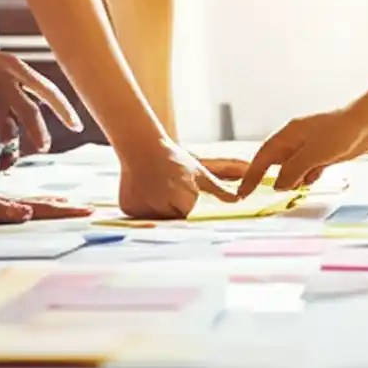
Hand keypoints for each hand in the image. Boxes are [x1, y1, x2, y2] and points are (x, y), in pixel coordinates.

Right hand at [0, 42, 82, 157]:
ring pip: (5, 129)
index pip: (49, 92)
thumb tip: (26, 112)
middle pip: (31, 114)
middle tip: (43, 148)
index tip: (77, 127)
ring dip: (4, 138)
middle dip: (39, 135)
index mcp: (16, 68)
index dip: (65, 111)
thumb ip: (12, 86)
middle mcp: (4, 81)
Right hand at [118, 141, 239, 218]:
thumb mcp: (199, 173)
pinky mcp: (128, 209)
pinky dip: (143, 207)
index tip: (182, 190)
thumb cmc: (174, 160)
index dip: (188, 203)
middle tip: (167, 187)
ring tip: (156, 188)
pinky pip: (140, 216)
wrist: (141, 147)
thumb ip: (218, 190)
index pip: (189, 215)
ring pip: (156, 219)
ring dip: (159, 209)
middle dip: (174, 208)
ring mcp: (142, 211)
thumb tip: (239, 198)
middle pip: (173, 220)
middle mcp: (161, 209)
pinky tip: (144, 190)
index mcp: (182, 201)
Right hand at [237, 107, 367, 197]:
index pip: (263, 158)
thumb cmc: (340, 132)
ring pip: (292, 167)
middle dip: (269, 178)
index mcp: (288, 135)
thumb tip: (278, 185)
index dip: (251, 175)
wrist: (367, 122)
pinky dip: (307, 176)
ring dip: (291, 179)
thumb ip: (293, 171)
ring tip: (295, 188)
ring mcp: (310, 146)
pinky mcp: (324, 152)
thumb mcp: (312, 155)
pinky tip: (311, 180)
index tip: (243, 191)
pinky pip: (308, 168)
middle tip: (259, 194)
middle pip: (275, 162)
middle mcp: (296, 140)